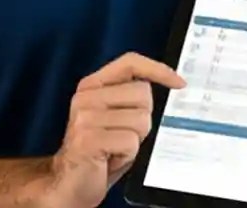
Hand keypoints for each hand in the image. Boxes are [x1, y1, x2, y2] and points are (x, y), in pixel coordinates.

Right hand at [43, 53, 185, 207]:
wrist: (68, 183)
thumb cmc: (99, 151)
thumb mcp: (115, 117)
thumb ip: (130, 98)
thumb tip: (169, 84)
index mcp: (92, 86)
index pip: (130, 63)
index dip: (157, 69)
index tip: (178, 82)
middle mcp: (86, 97)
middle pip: (143, 94)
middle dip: (143, 119)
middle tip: (123, 135)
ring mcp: (85, 117)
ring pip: (141, 120)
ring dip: (135, 140)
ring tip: (115, 148)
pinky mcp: (88, 139)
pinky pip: (131, 142)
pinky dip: (128, 155)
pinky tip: (111, 158)